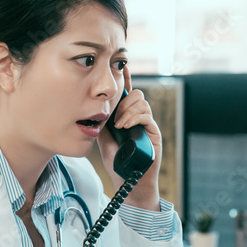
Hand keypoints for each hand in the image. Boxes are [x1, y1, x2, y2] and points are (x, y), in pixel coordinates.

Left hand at [96, 65, 162, 211]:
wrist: (127, 180)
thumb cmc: (116, 161)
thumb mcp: (102, 137)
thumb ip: (101, 121)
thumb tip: (93, 106)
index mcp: (126, 116)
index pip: (127, 93)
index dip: (125, 79)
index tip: (121, 66)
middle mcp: (138, 118)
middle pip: (136, 94)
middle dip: (124, 99)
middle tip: (114, 115)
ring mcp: (146, 124)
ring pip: (142, 102)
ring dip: (127, 110)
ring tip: (119, 124)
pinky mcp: (153, 132)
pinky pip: (146, 115)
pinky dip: (134, 117)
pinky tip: (124, 126)